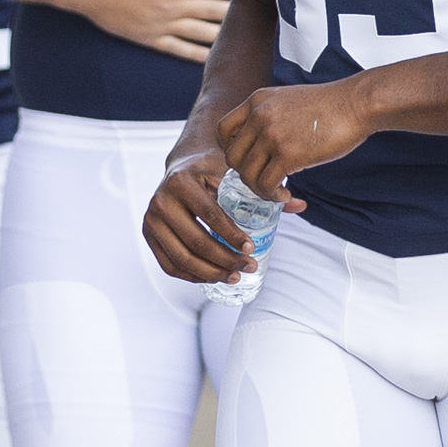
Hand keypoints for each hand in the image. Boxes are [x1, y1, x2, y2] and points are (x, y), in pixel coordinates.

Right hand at [61, 0, 233, 60]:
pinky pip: (180, 49)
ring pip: (203, 33)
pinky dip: (199, 54)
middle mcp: (172, 7)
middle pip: (215, 11)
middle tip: (257, 13)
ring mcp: (162, 26)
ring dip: (224, 34)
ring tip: (242, 35)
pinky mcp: (150, 39)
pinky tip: (213, 55)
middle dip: (237, 11)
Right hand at [145, 144, 264, 284]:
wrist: (181, 168)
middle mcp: (160, 200)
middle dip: (225, 259)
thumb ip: (264, 190)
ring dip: (210, 273)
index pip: (211, 216)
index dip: (232, 236)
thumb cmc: (212, 170)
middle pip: (197, 242)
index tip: (252, 250)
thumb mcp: (232, 174)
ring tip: (234, 276)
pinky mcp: (148, 234)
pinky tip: (212, 278)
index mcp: (181, 182)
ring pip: (182, 258)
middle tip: (248, 266)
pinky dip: (191, 276)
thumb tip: (299, 205)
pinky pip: (169, 264)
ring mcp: (151, 219)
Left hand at [219, 81, 372, 202]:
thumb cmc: (329, 105)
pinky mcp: (288, 154)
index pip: (223, 130)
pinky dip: (273, 195)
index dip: (230, 150)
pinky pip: (267, 184)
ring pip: (247, 174)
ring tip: (276, 192)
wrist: (356, 103)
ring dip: (260, 190)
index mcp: (256, 101)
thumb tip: (259, 146)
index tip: (247, 160)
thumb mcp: (287, 100)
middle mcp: (259, 116)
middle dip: (245, 174)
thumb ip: (268, 117)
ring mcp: (272, 134)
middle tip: (264, 180)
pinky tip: (286, 195)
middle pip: (232, 156)